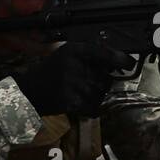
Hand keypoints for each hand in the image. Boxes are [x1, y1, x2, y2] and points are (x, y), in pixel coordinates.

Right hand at [10, 43, 135, 116]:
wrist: (29, 91)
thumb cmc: (50, 71)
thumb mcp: (66, 55)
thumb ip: (89, 55)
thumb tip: (117, 60)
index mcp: (74, 51)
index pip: (103, 53)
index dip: (120, 58)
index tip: (130, 63)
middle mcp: (75, 66)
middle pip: (105, 79)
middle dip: (101, 84)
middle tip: (86, 84)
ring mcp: (73, 85)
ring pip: (100, 94)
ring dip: (95, 97)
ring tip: (78, 93)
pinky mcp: (71, 101)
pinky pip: (93, 107)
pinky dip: (90, 108)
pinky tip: (79, 103)